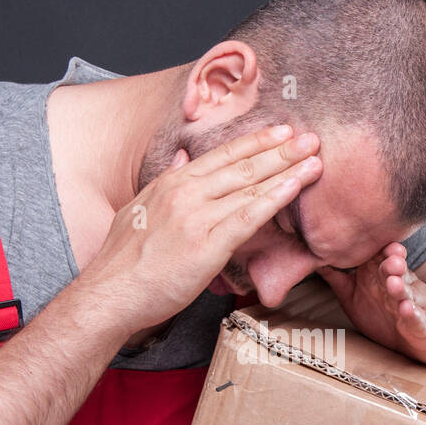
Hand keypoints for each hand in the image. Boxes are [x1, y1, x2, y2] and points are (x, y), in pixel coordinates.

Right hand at [80, 124, 321, 332]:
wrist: (111, 294)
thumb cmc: (124, 260)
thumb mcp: (139, 208)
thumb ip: (166, 182)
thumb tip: (183, 158)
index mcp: (172, 183)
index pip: (222, 155)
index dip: (255, 141)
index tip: (280, 130)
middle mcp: (186, 194)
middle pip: (242, 165)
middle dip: (280, 150)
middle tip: (311, 137)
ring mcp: (197, 218)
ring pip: (249, 186)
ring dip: (286, 170)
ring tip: (315, 159)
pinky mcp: (207, 246)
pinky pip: (247, 217)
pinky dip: (274, 198)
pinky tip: (295, 187)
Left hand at [316, 244, 425, 365]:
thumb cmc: (386, 314)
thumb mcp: (354, 296)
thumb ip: (336, 278)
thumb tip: (311, 257)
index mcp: (384, 275)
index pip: (381, 257)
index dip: (379, 249)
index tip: (371, 238)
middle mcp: (401, 285)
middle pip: (397, 271)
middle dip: (392, 264)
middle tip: (389, 258)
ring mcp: (414, 304)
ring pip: (409, 293)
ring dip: (402, 287)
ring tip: (394, 282)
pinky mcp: (422, 326)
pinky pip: (418, 319)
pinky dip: (413, 315)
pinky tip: (407, 310)